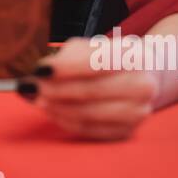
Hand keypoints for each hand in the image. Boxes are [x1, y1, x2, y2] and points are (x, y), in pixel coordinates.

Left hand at [17, 35, 160, 140]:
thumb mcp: (93, 46)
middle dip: (55, 89)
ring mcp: (138, 112)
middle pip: (90, 91)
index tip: (39, 70)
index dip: (65, 68)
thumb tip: (40, 73)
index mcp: (136, 57)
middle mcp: (143, 86)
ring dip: (56, 108)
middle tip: (30, 86)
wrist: (146, 74)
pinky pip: (89, 130)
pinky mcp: (127, 132)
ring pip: (88, 114)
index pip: (96, 64)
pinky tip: (52, 111)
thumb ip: (68, 56)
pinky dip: (66, 121)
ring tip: (37, 99)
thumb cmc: (110, 58)